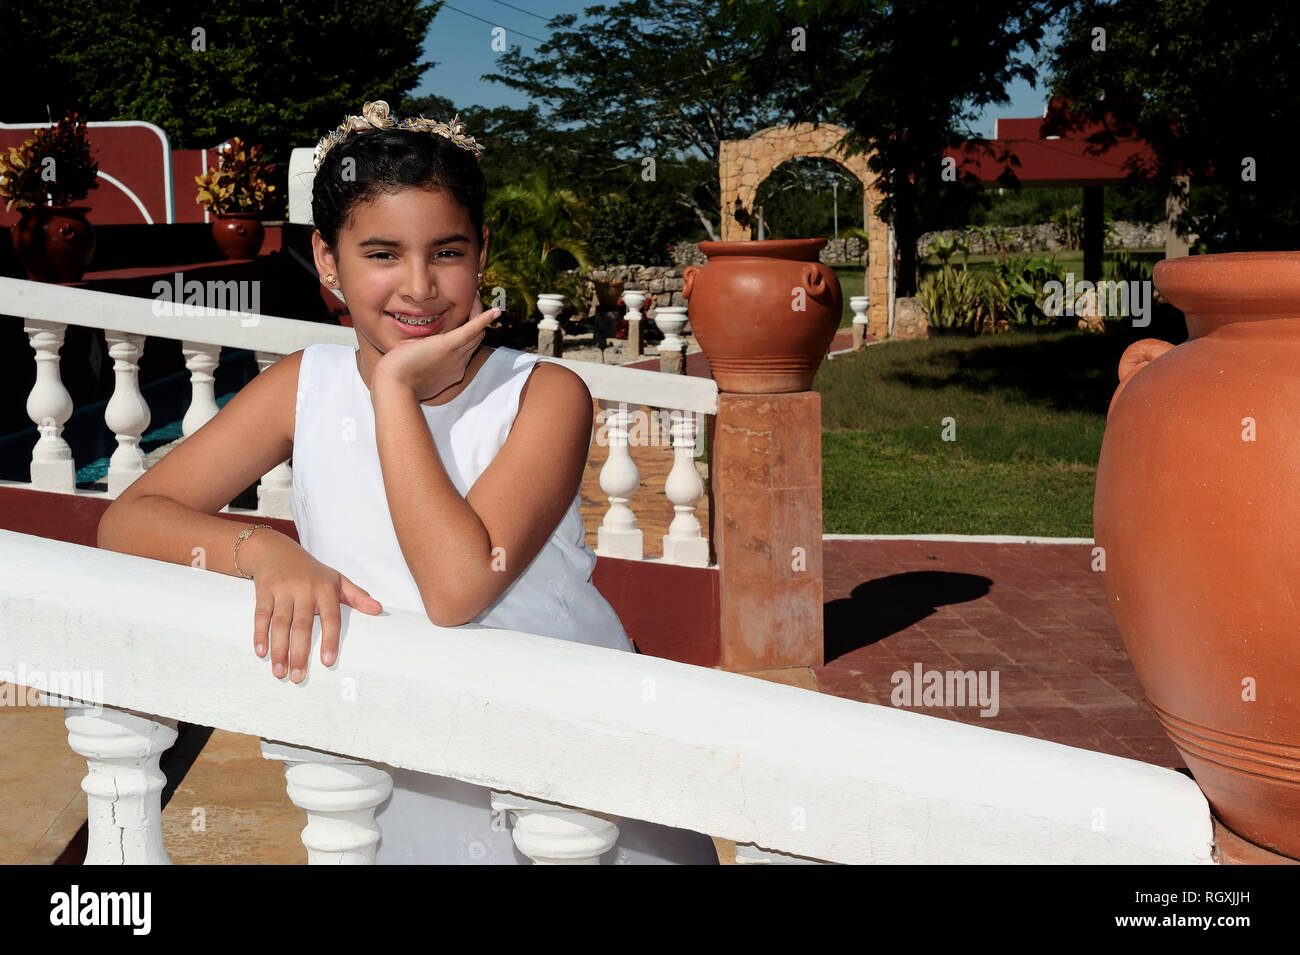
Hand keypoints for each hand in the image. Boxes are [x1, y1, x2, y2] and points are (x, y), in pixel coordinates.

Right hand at [250, 536, 382, 682]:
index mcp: (326, 589)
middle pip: (303, 625)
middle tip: (298, 677)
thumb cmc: (312, 572)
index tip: (328, 662)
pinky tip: (261, 653)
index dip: (329, 640)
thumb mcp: (337, 580)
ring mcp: (283, 589)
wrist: (277, 551)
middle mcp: (304, 589)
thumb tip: (379, 610)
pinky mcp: (264, 590)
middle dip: (299, 653)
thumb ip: (357, 596)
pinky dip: (260, 634)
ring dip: (279, 650)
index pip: (331, 618)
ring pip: (280, 624)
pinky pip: (261, 615)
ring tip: (279, 672)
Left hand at [372, 299, 500, 402]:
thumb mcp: (414, 373)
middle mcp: (459, 364)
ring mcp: (455, 356)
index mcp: (452, 371)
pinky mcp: (447, 346)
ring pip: (477, 333)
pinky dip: (484, 320)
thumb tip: (416, 354)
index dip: (469, 335)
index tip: (464, 320)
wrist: (393, 388)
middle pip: (476, 340)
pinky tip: (495, 311)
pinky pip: (471, 330)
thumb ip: (422, 364)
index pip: (467, 349)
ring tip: (480, 297)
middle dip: (478, 322)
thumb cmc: (397, 381)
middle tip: (475, 302)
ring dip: (480, 315)